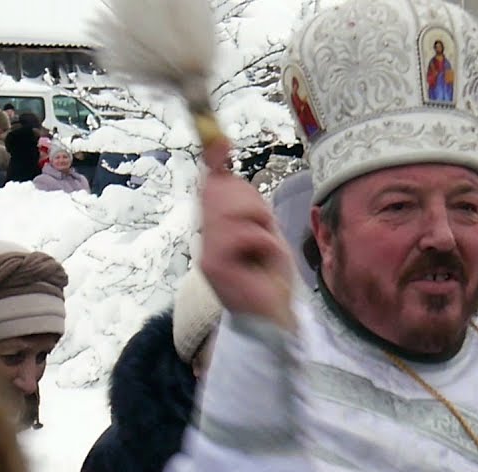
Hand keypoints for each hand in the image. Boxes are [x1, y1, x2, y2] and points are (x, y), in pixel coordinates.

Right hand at [197, 139, 296, 330]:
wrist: (271, 323)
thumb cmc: (268, 279)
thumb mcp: (264, 234)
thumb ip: (248, 205)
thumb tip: (236, 177)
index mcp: (216, 228)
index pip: (210, 187)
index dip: (215, 163)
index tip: (218, 141)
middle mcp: (206, 238)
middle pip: (220, 191)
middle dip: (251, 201)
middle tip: (265, 230)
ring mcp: (207, 252)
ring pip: (233, 211)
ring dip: (260, 225)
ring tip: (265, 249)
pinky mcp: (215, 266)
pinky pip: (246, 234)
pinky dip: (265, 244)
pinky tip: (264, 264)